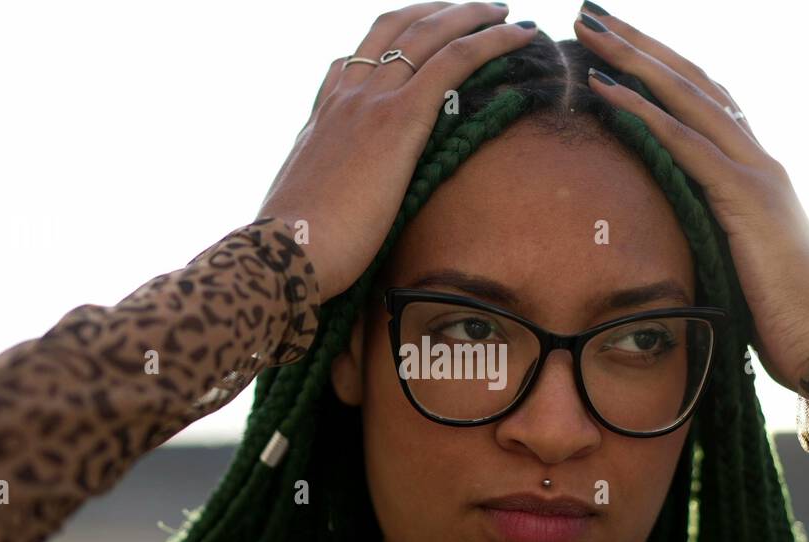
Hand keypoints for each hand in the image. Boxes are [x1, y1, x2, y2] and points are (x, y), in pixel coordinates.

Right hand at [257, 2, 536, 302]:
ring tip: (505, 12)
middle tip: (473, 10)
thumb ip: (324, 188)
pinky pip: (453, 61)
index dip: (390, 43)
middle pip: (394, 29)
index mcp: (322, 118)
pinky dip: (490, 41)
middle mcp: (345, 97)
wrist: (289, 251)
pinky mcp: (399, 119)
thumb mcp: (306, 206)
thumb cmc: (299, 247)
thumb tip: (331, 200)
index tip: (419, 41)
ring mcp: (370, 102)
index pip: (352, 60)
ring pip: (428, 33)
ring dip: (471, 15)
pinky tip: (519, 36)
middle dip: (437, 13)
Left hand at [574, 8, 808, 396]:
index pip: (705, 102)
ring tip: (589, 29)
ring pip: (687, 97)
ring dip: (634, 60)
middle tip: (592, 11)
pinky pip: (685, 143)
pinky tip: (606, 89)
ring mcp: (756, 173)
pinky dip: (643, 112)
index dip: (662, 70)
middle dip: (642, 44)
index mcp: (756, 171)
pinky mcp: (746, 199)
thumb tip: (670, 236)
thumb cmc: (781, 317)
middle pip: (693, 81)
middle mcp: (758, 158)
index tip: (618, 46)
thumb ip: (710, 233)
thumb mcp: (736, 263)